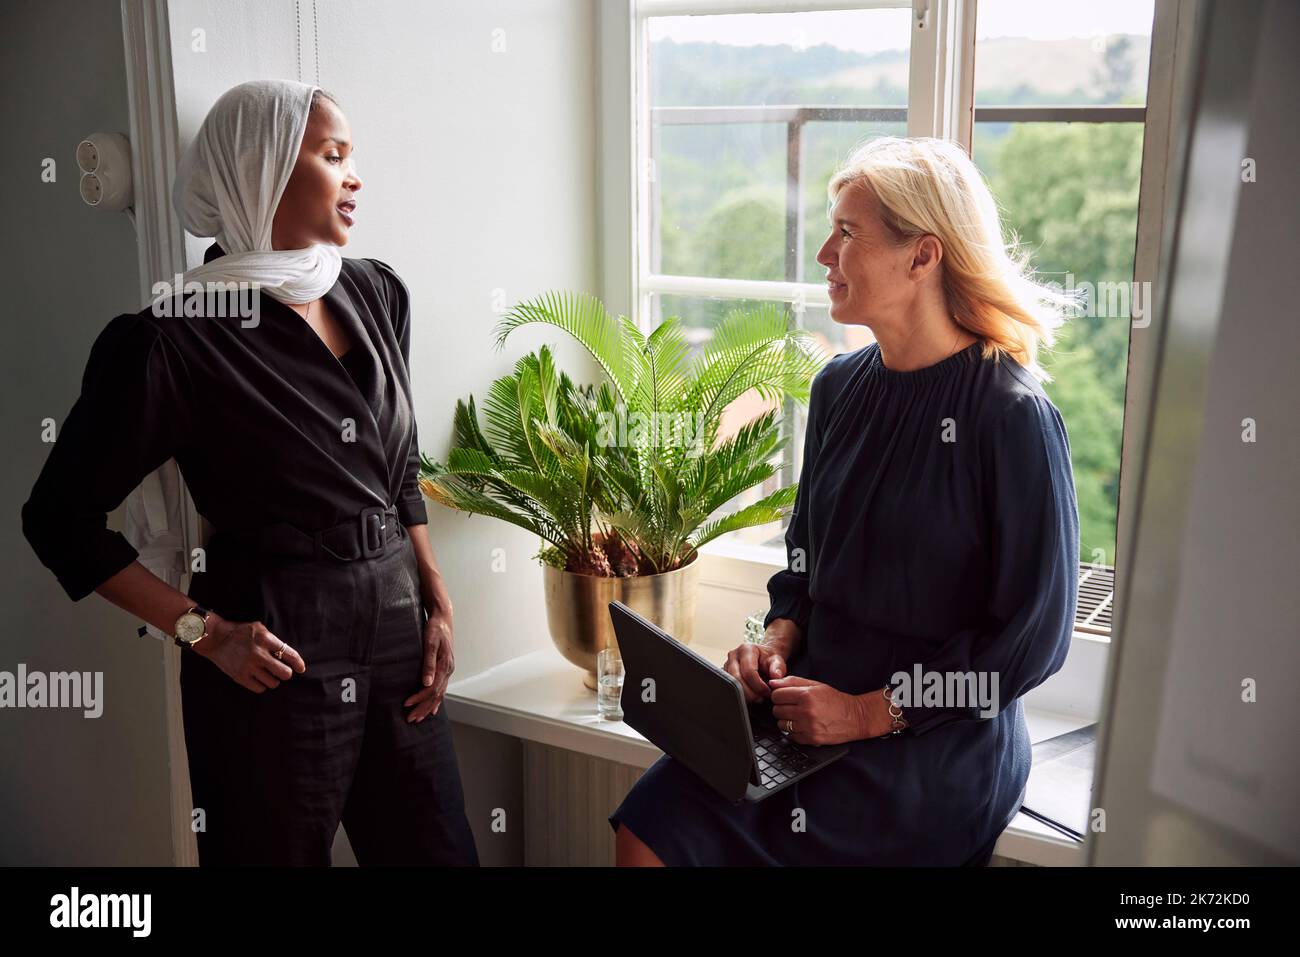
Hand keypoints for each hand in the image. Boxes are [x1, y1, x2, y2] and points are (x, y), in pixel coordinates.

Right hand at [196, 613, 305, 693]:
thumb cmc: (240, 632)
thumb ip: (273, 640)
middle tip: (282, 671)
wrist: (216, 639)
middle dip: (286, 673)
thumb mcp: (259, 629)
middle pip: (285, 673)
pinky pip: (260, 689)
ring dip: (274, 680)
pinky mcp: (240, 677)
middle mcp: (259, 654)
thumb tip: (287, 654)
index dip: (298, 663)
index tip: (301, 668)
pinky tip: (259, 679)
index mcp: (265, 640)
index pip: (289, 654)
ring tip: (269, 674)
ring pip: (274, 683)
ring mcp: (249, 667)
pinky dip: (262, 685)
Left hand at [404, 600, 454, 721]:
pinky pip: (441, 689)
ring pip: (439, 694)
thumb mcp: (430, 643)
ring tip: (418, 718)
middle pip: (436, 695)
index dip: (419, 698)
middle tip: (410, 719)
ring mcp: (447, 670)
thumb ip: (428, 662)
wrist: (443, 618)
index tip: (406, 704)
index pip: (432, 688)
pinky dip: (436, 701)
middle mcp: (448, 670)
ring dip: (428, 707)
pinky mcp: (445, 668)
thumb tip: (426, 682)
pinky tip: (433, 708)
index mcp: (445, 665)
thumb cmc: (435, 629)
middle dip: (423, 708)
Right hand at [723, 635, 792, 703]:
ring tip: (757, 698)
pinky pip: (729, 688)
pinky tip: (750, 697)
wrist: (763, 658)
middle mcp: (733, 656)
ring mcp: (726, 665)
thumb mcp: (777, 661)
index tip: (767, 692)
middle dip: (750, 693)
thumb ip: (778, 667)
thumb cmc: (769, 659)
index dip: (758, 685)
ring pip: (731, 685)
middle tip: (761, 699)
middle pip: (736, 679)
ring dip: (744, 695)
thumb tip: (776, 676)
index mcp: (746, 649)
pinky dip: (740, 695)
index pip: (749, 671)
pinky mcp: (725, 675)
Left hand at [769, 676, 876, 745]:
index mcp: (806, 695)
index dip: (779, 695)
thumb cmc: (835, 700)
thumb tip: (773, 683)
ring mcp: (808, 727)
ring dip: (786, 721)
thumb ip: (793, 682)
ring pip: (781, 724)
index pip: (777, 695)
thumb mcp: (816, 685)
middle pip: (777, 710)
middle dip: (782, 708)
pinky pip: (791, 736)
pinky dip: (794, 732)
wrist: (855, 718)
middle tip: (792, 707)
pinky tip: (803, 726)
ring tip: (798, 717)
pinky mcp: (811, 739)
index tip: (784, 697)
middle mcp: (806, 711)